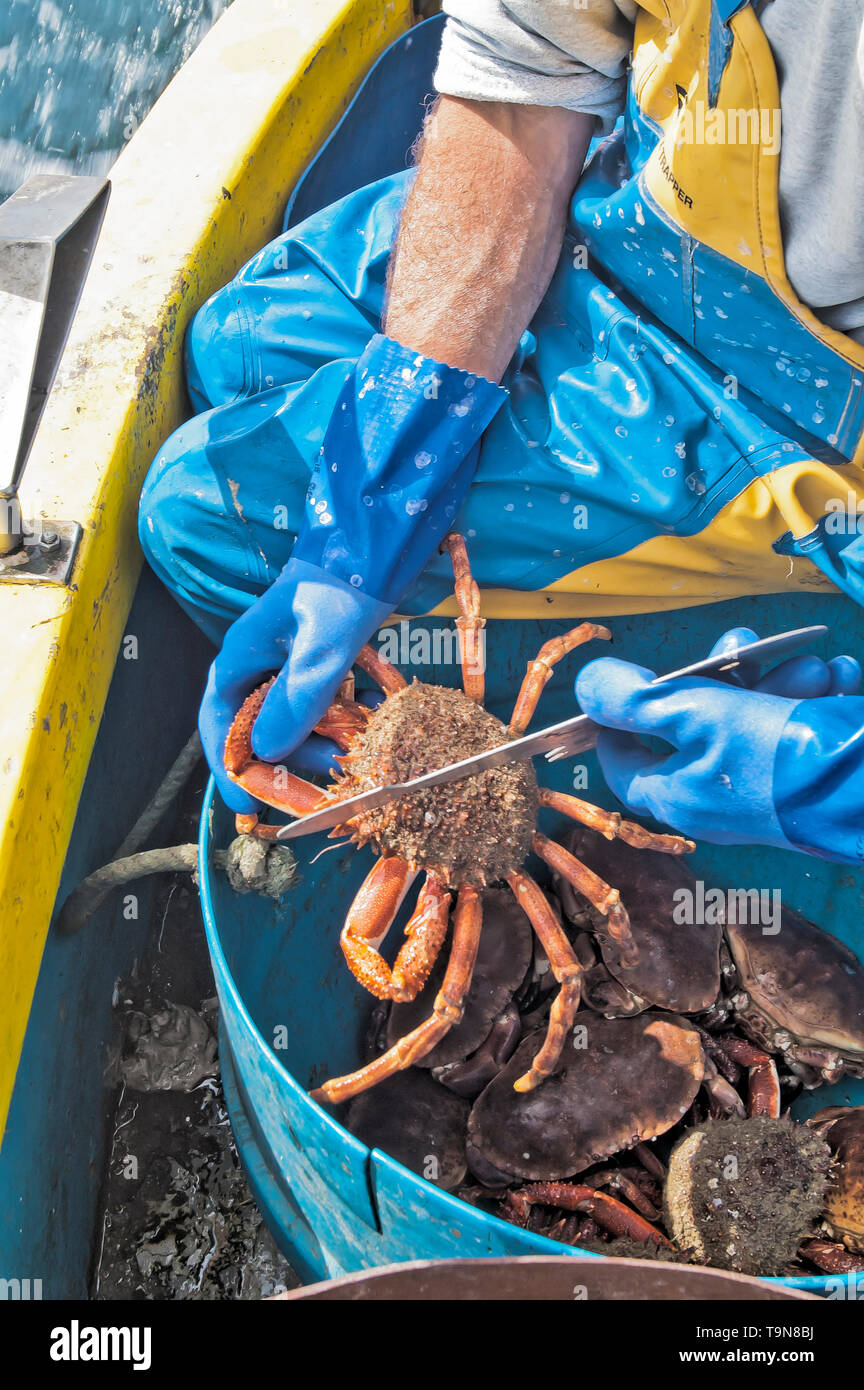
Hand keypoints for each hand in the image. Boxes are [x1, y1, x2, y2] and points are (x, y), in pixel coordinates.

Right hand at [199, 333, 504, 812]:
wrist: (383, 530)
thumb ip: (300, 695)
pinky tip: (367, 728)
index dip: (232, 765)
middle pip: (258, 729)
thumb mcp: (327, 640)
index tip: (252, 802)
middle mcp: (263, 660)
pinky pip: (324, 704)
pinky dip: (342, 722)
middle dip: (289, 762)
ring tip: (355, 758)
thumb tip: (267, 752)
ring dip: (319, 745)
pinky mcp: (326, 657)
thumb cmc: (348, 575)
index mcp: (245, 653)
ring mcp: (294, 659)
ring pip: (295, 720)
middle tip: (327, 782)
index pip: (219, 722)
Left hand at [575, 632, 863, 856]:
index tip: (622, 682)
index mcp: (679, 794)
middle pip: (698, 720)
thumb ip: (634, 699)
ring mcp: (764, 786)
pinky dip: (820, 695)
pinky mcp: (808, 771)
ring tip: (811, 671)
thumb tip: (589, 684)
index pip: (623, 765)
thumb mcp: (693, 713)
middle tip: (742, 645)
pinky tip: (838, 681)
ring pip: (757, 712)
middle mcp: (716, 797)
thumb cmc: (779, 756)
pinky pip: (802, 722)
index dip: (613, 721)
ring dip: (784, 679)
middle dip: (726, 673)